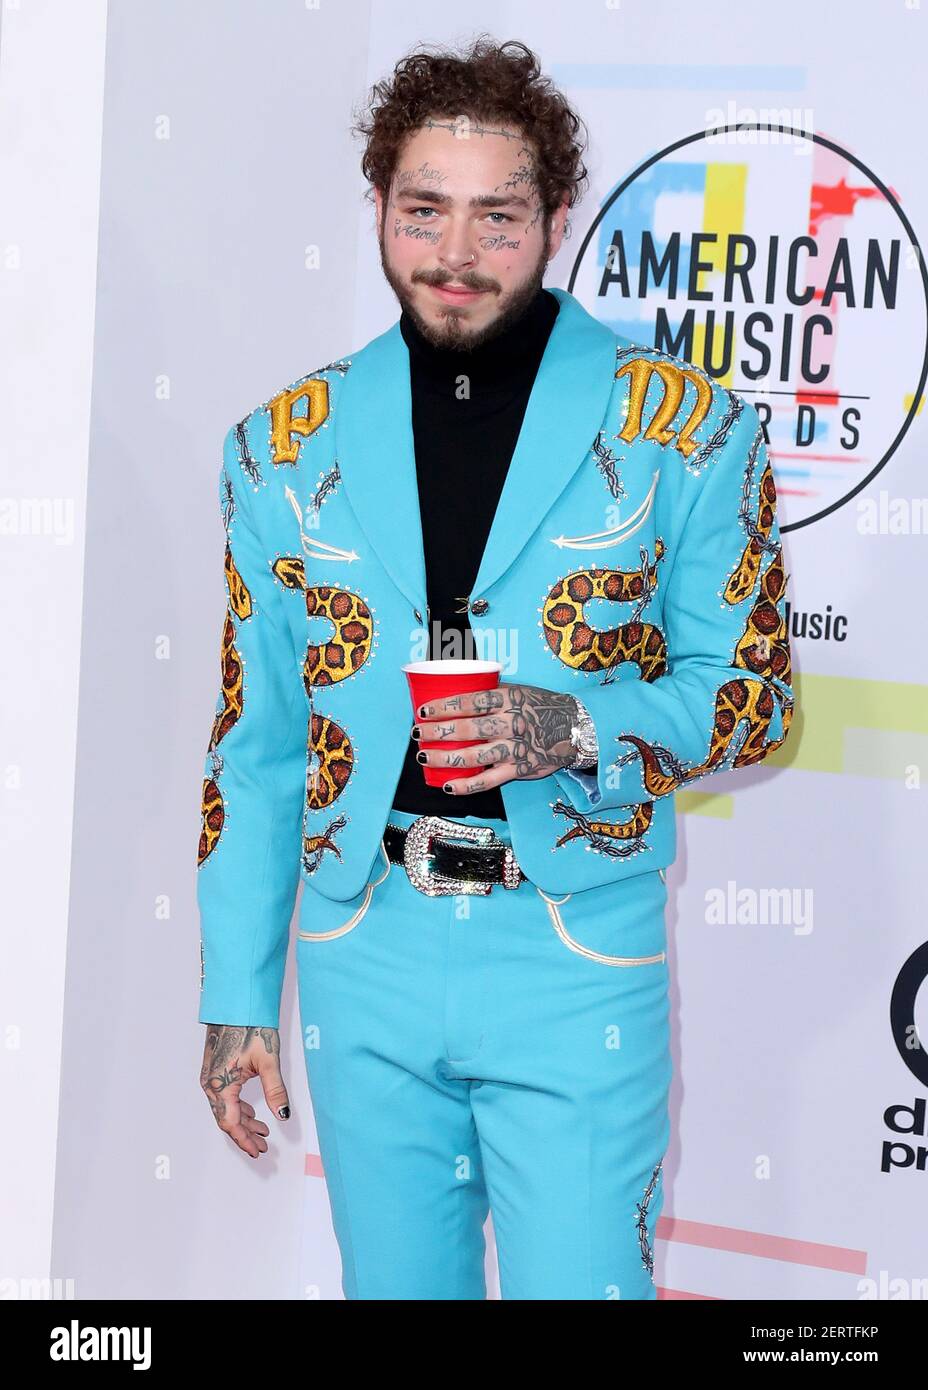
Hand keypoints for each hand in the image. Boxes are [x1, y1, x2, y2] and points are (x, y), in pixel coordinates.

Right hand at [200, 1024, 290, 1158]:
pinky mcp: (215, 1069)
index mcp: (220, 1085)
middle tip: (263, 1145)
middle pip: (226, 1119)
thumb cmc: (250, 1026)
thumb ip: (275, 1091)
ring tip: (262, 1130)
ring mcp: (210, 1076)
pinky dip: (237, 1107)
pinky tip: (251, 1110)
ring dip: (242, 1121)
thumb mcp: (268, 1061)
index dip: (245, 1139)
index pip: (231, 1123)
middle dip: (245, 1134)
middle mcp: (210, 1083)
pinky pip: (224, 1097)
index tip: (259, 1150)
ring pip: (225, 1108)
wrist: (237, 1004)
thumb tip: (282, 1115)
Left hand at [411, 681, 580, 795]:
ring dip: (445, 757)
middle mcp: (511, 724)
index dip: (444, 707)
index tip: (423, 710)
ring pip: (473, 756)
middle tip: (418, 733)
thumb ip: (490, 695)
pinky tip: (448, 785)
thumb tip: (453, 694)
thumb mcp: (519, 691)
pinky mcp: (520, 770)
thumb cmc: (540, 707)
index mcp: (509, 699)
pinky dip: (466, 785)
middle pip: (467, 729)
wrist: (575, 728)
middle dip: (437, 732)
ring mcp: (515, 749)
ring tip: (425, 755)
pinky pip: (488, 781)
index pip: (470, 701)